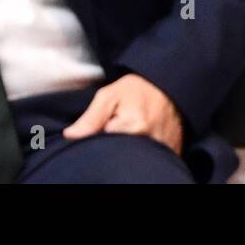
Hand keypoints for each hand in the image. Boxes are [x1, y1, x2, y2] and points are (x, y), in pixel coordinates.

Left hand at [62, 73, 184, 154]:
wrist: (170, 85)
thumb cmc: (138, 89)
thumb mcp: (109, 95)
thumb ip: (90, 117)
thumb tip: (70, 135)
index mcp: (133, 125)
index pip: (104, 144)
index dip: (102, 136)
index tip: (107, 126)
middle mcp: (150, 140)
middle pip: (121, 153)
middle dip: (117, 143)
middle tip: (122, 126)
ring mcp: (164, 148)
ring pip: (138, 157)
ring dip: (133, 148)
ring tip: (135, 130)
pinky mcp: (174, 152)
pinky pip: (156, 158)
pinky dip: (148, 152)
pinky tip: (147, 138)